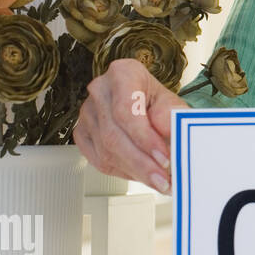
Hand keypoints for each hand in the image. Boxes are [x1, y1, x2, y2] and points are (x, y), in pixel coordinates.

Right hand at [73, 57, 185, 193]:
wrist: (146, 104)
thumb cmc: (157, 102)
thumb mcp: (173, 104)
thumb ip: (172, 115)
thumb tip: (168, 129)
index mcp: (123, 74)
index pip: (127, 110)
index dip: (145, 138)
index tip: (164, 157)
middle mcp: (100, 91)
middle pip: (114, 135)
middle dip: (141, 163)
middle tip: (163, 179)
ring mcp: (87, 113)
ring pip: (106, 151)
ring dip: (134, 171)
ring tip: (158, 181)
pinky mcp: (82, 133)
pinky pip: (99, 160)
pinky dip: (122, 172)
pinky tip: (140, 175)